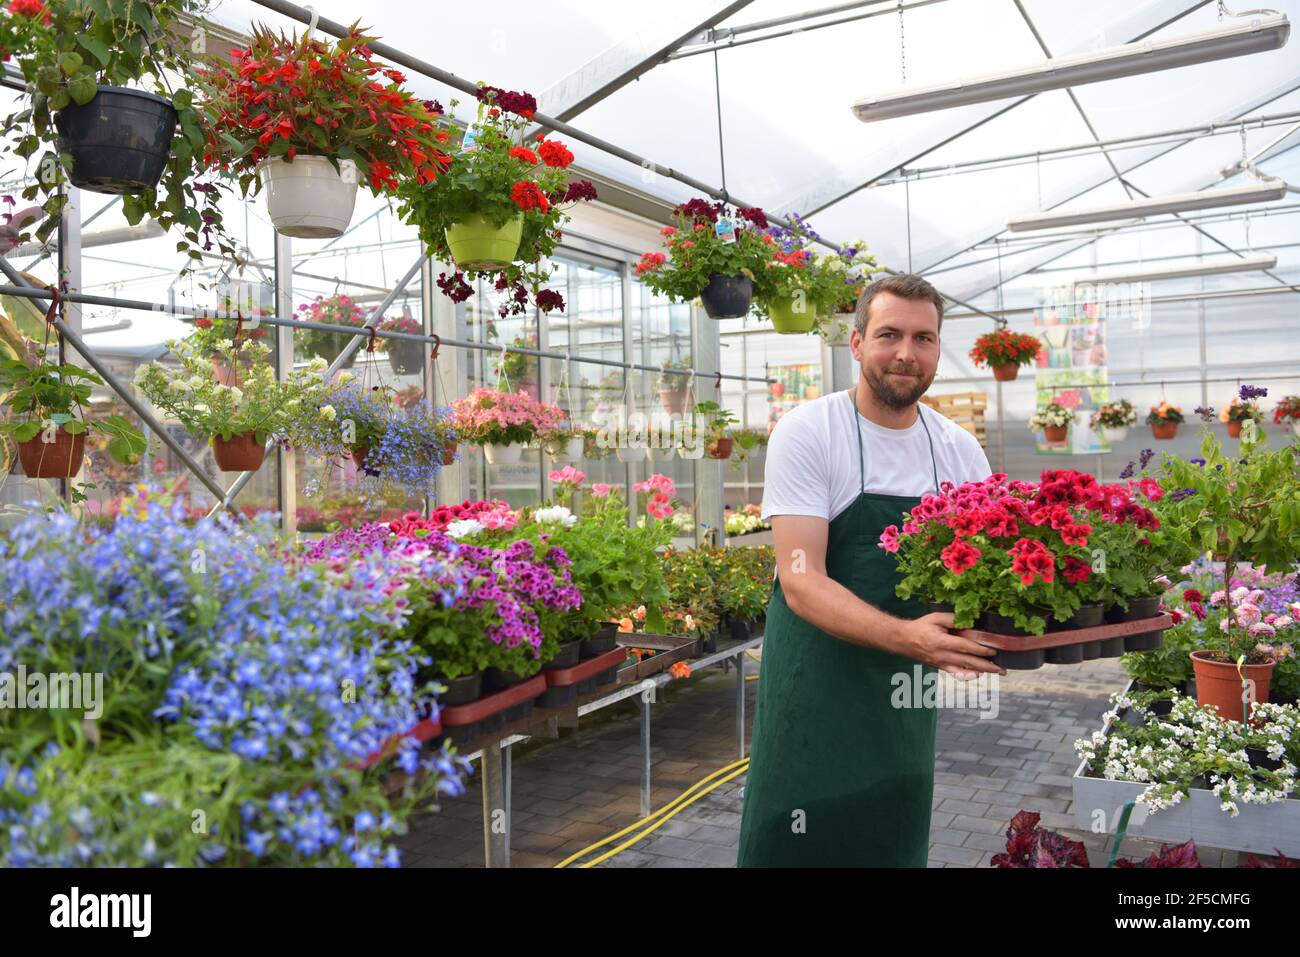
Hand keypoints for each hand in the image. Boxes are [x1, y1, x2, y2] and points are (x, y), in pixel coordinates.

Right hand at [892, 612, 1006, 675]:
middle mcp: (942, 655)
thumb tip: (970, 624)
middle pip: (968, 661)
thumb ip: (952, 620)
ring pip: (965, 669)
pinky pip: (956, 673)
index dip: (980, 650)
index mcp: (941, 642)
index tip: (994, 651)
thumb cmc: (920, 626)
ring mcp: (941, 663)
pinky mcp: (939, 667)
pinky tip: (977, 675)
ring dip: (982, 671)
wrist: (902, 640)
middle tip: (1002, 669)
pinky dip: (968, 675)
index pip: (965, 647)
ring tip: (996, 672)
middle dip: (987, 666)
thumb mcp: (935, 618)